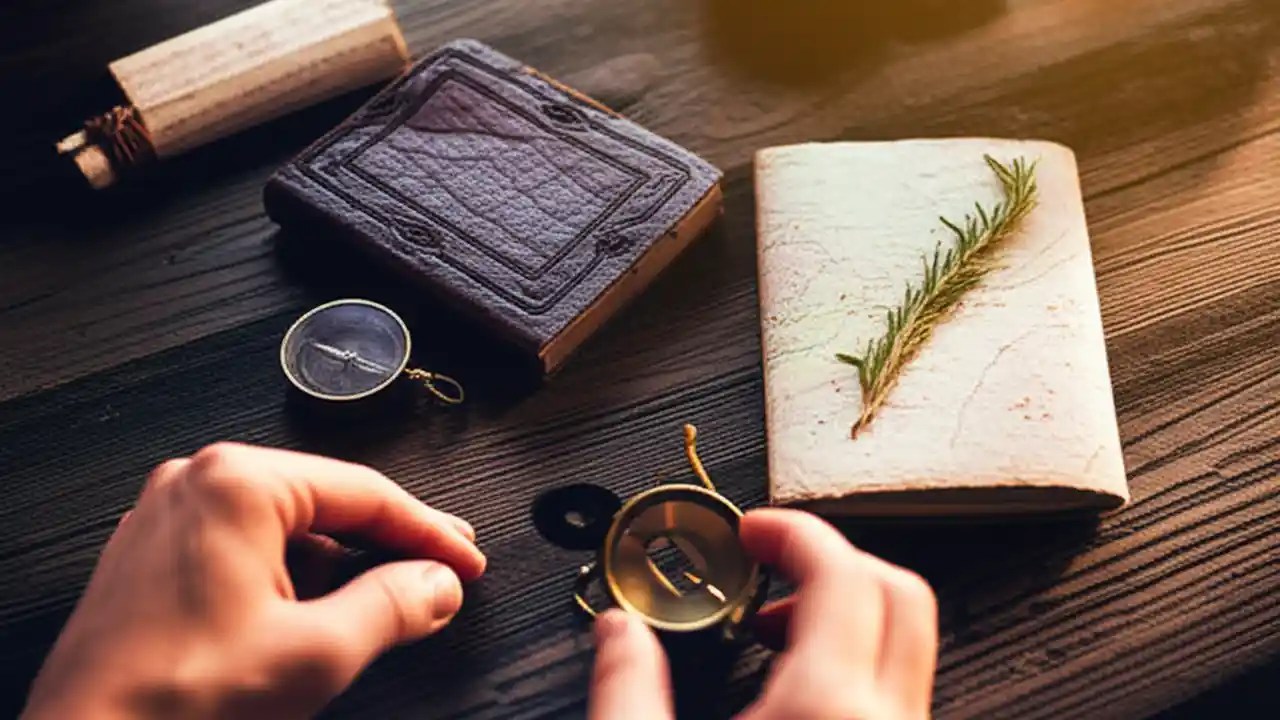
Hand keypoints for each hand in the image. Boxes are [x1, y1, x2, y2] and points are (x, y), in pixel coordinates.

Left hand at [22, 443, 485, 719]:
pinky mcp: (155, 558)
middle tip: (443, 565)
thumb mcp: (315, 654)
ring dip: (342, 562)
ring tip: (386, 599)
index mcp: (237, 484)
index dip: (428, 531)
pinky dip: (294, 574)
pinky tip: (320, 609)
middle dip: (388, 540)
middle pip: (326, 502)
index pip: (364, 492)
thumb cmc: (172, 702)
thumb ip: (393, 607)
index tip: (465, 561)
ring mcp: (169, 518)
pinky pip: (247, 548)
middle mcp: (197, 484)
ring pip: (287, 526)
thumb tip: (437, 584)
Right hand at [587, 508, 937, 719]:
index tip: (752, 529)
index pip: (841, 573)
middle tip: (768, 562)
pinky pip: (899, 689)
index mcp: (825, 709)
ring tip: (771, 630)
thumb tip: (618, 634)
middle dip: (832, 560)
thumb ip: (627, 689)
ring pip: (908, 643)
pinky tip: (795, 689)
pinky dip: (856, 662)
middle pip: (896, 592)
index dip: (794, 531)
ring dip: (847, 613)